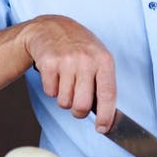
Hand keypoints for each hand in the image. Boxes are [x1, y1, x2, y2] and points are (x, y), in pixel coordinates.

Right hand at [23, 15, 115, 132]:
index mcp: (103, 60)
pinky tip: (55, 74)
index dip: (106, 116)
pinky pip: (50, 93)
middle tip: (77, 104)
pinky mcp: (48, 63)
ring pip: (64, 102)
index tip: (103, 128)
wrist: (51, 28)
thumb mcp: (98, 57)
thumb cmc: (79, 47)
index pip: (108, 94)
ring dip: (64, 98)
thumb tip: (107, 116)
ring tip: (66, 81)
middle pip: (82, 105)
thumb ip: (103, 82)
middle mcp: (86, 60)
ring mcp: (66, 61)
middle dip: (79, 112)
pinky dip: (52, 89)